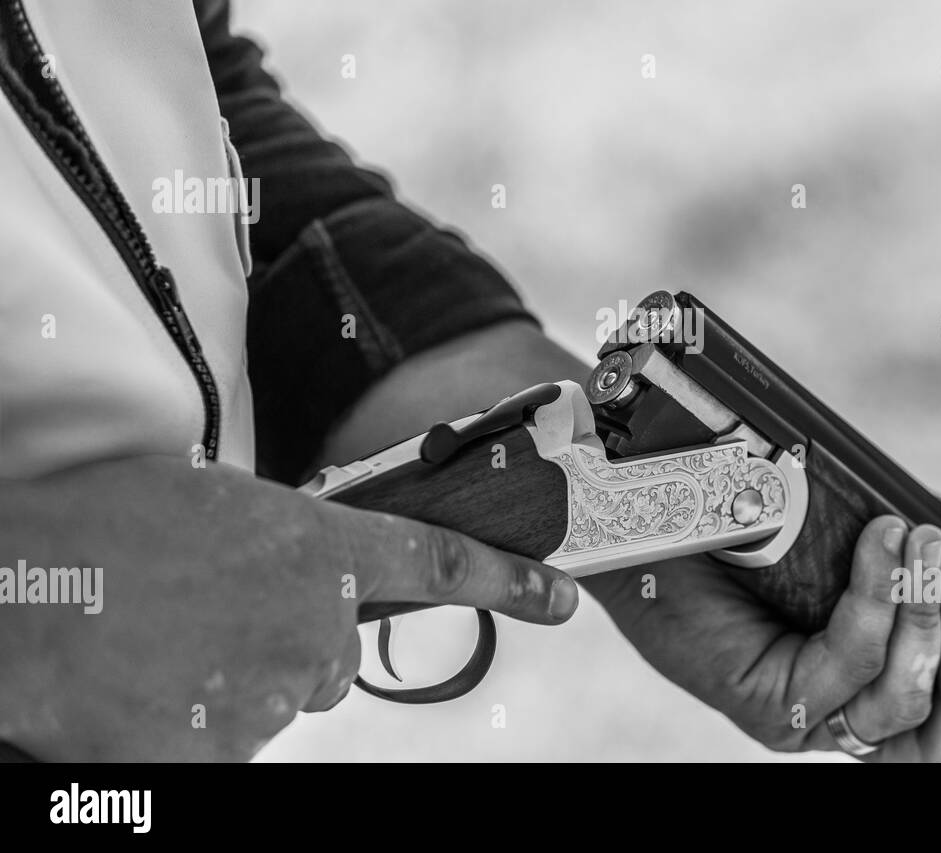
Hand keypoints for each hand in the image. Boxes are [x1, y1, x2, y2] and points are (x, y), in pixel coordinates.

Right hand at [0, 455, 578, 760]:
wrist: (16, 593)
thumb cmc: (103, 527)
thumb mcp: (215, 508)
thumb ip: (283, 544)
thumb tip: (300, 575)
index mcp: (317, 549)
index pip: (437, 563)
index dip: (508, 581)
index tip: (561, 597)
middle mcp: (313, 627)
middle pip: (332, 656)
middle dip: (288, 641)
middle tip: (205, 614)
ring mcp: (272, 698)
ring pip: (278, 699)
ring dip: (234, 680)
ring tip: (160, 641)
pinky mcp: (224, 758)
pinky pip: (228, 743)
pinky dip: (193, 725)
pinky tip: (144, 689)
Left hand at [586, 505, 940, 761]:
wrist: (681, 495)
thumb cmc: (787, 518)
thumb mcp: (899, 531)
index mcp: (887, 681)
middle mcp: (850, 712)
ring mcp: (809, 714)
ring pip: (901, 705)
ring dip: (920, 616)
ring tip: (918, 539)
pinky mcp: (770, 701)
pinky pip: (847, 666)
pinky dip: (873, 602)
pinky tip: (878, 545)